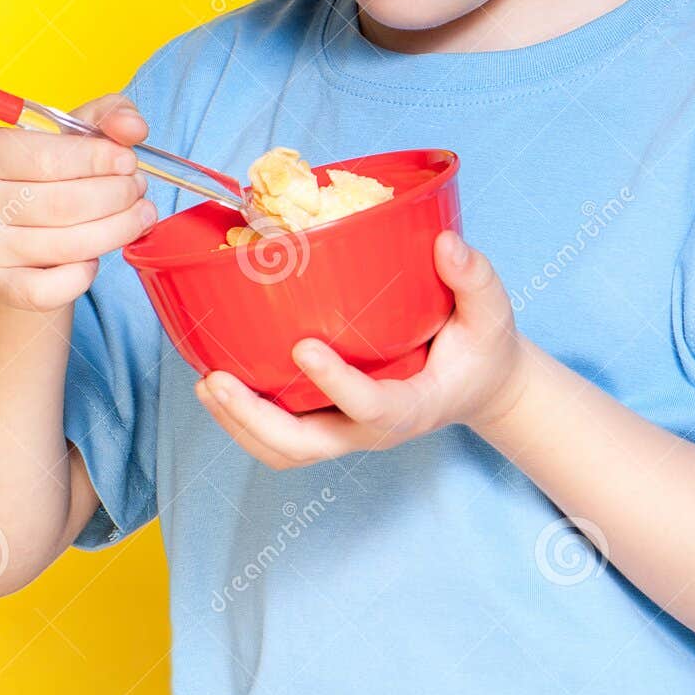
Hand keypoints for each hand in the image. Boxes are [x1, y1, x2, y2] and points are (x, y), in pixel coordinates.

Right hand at [0, 92, 156, 311]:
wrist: (26, 233)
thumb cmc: (55, 176)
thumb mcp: (79, 136)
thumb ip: (110, 117)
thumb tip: (133, 128)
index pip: (46, 158)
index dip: (97, 160)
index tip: (129, 161)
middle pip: (62, 203)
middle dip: (116, 195)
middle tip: (139, 190)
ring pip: (66, 244)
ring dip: (118, 229)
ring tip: (139, 215)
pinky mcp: (0, 285)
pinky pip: (49, 290)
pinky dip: (83, 275)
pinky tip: (96, 257)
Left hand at [195, 230, 529, 467]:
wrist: (478, 384)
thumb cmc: (481, 347)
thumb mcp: (490, 313)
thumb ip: (473, 279)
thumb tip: (446, 243)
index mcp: (414, 406)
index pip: (374, 408)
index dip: (338, 384)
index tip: (303, 348)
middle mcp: (372, 430)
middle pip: (306, 447)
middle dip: (255, 420)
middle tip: (215, 380)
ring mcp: (346, 431)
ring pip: (284, 450)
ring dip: (238, 424)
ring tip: (204, 383)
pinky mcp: (329, 421)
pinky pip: (280, 435)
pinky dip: (243, 418)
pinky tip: (216, 382)